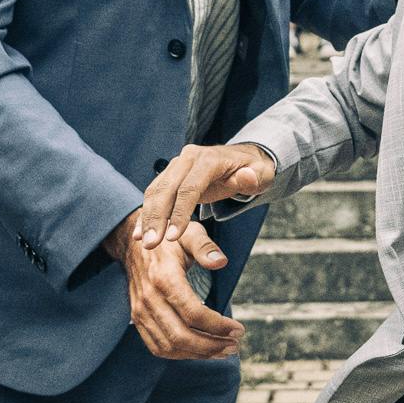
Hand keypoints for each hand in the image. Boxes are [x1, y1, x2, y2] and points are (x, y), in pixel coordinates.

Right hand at [114, 212, 243, 359]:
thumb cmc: (168, 239)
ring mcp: (141, 312)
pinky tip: (201, 350)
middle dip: (211, 346)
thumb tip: (221, 262)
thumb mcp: (189, 234)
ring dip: (198, 354)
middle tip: (234, 345)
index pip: (193, 313)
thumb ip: (205, 247)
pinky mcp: (138, 319)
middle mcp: (150, 299)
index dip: (218, 326)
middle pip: (181, 336)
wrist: (133, 243)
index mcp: (164, 278)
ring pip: (169, 346)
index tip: (238, 329)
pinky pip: (157, 346)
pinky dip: (180, 354)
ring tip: (223, 350)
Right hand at [134, 142, 277, 258]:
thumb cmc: (254, 170)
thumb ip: (253, 179)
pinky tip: (140, 233)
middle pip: (166, 188)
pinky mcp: (171, 174)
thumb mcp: (262, 174)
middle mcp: (188, 158)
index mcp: (209, 159)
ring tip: (144, 242)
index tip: (174, 237)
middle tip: (151, 244)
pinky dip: (146, 212)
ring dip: (148, 217)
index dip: (181, 213)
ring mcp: (177, 165)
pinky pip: (154, 193)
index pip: (190, 188)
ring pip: (156, 190)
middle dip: (156, 218)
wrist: (242, 158)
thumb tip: (245, 178)